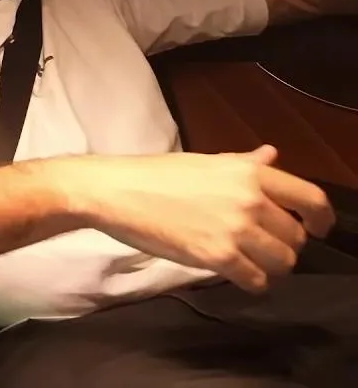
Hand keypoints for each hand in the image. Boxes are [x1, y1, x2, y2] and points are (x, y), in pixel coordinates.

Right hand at [72, 145, 334, 292]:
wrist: (115, 191)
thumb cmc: (155, 174)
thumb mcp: (205, 162)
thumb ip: (243, 163)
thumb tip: (270, 155)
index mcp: (248, 173)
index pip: (310, 199)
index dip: (322, 219)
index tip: (318, 229)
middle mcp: (249, 200)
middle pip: (296, 237)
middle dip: (285, 246)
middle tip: (264, 248)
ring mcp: (234, 229)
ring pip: (281, 262)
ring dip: (271, 267)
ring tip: (252, 264)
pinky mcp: (216, 256)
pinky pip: (256, 280)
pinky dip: (253, 283)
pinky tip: (240, 276)